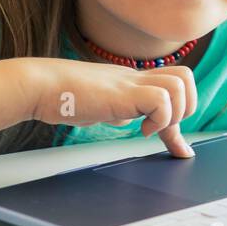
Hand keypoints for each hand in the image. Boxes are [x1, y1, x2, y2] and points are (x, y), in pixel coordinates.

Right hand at [19, 58, 197, 156]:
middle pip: (185, 77)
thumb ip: (119, 109)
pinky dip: (158, 119)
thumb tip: (129, 120)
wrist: (40, 86)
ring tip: (150, 129)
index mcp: (132, 80)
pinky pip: (161, 99)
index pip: (174, 84)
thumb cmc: (62, 96)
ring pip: (180, 84)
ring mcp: (131, 83)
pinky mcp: (124, 93)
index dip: (182, 115)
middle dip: (185, 109)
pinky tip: (138, 130)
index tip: (178, 148)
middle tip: (162, 131)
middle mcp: (136, 78)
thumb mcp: (100, 105)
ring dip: (174, 113)